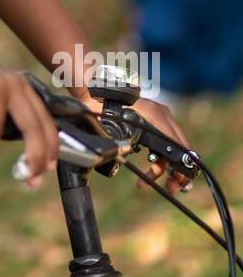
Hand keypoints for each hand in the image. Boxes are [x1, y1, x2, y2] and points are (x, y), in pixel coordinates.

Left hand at [76, 89, 195, 194]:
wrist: (96, 87)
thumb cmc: (101, 104)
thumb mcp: (112, 124)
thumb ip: (125, 141)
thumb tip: (137, 160)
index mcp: (155, 115)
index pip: (177, 143)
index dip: (181, 164)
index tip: (177, 182)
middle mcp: (162, 114)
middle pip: (180, 146)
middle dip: (177, 171)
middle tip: (171, 188)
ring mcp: (160, 116)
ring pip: (171, 147)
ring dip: (163, 167)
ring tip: (146, 183)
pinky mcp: (155, 120)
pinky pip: (163, 142)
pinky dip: (159, 157)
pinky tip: (148, 169)